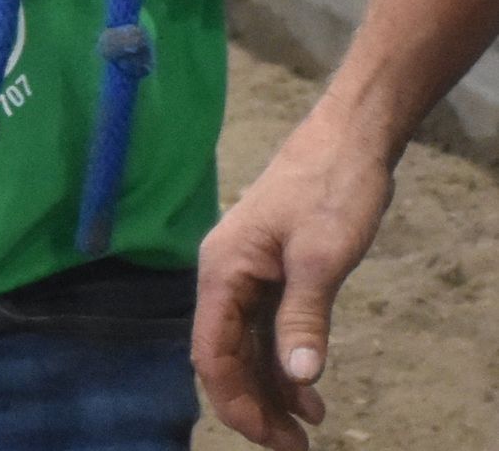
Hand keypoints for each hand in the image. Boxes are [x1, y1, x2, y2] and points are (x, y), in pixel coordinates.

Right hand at [192, 102, 394, 450]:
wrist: (347, 140)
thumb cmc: (331, 189)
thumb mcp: (323, 257)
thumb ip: (304, 319)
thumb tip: (296, 380)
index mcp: (222, 270)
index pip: (211, 352)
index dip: (236, 402)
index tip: (273, 439)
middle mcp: (223, 276)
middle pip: (223, 356)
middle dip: (253, 406)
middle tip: (295, 448)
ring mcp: (244, 275)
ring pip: (244, 347)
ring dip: (270, 390)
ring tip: (308, 429)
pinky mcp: (268, 273)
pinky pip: (263, 329)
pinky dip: (282, 364)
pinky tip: (310, 391)